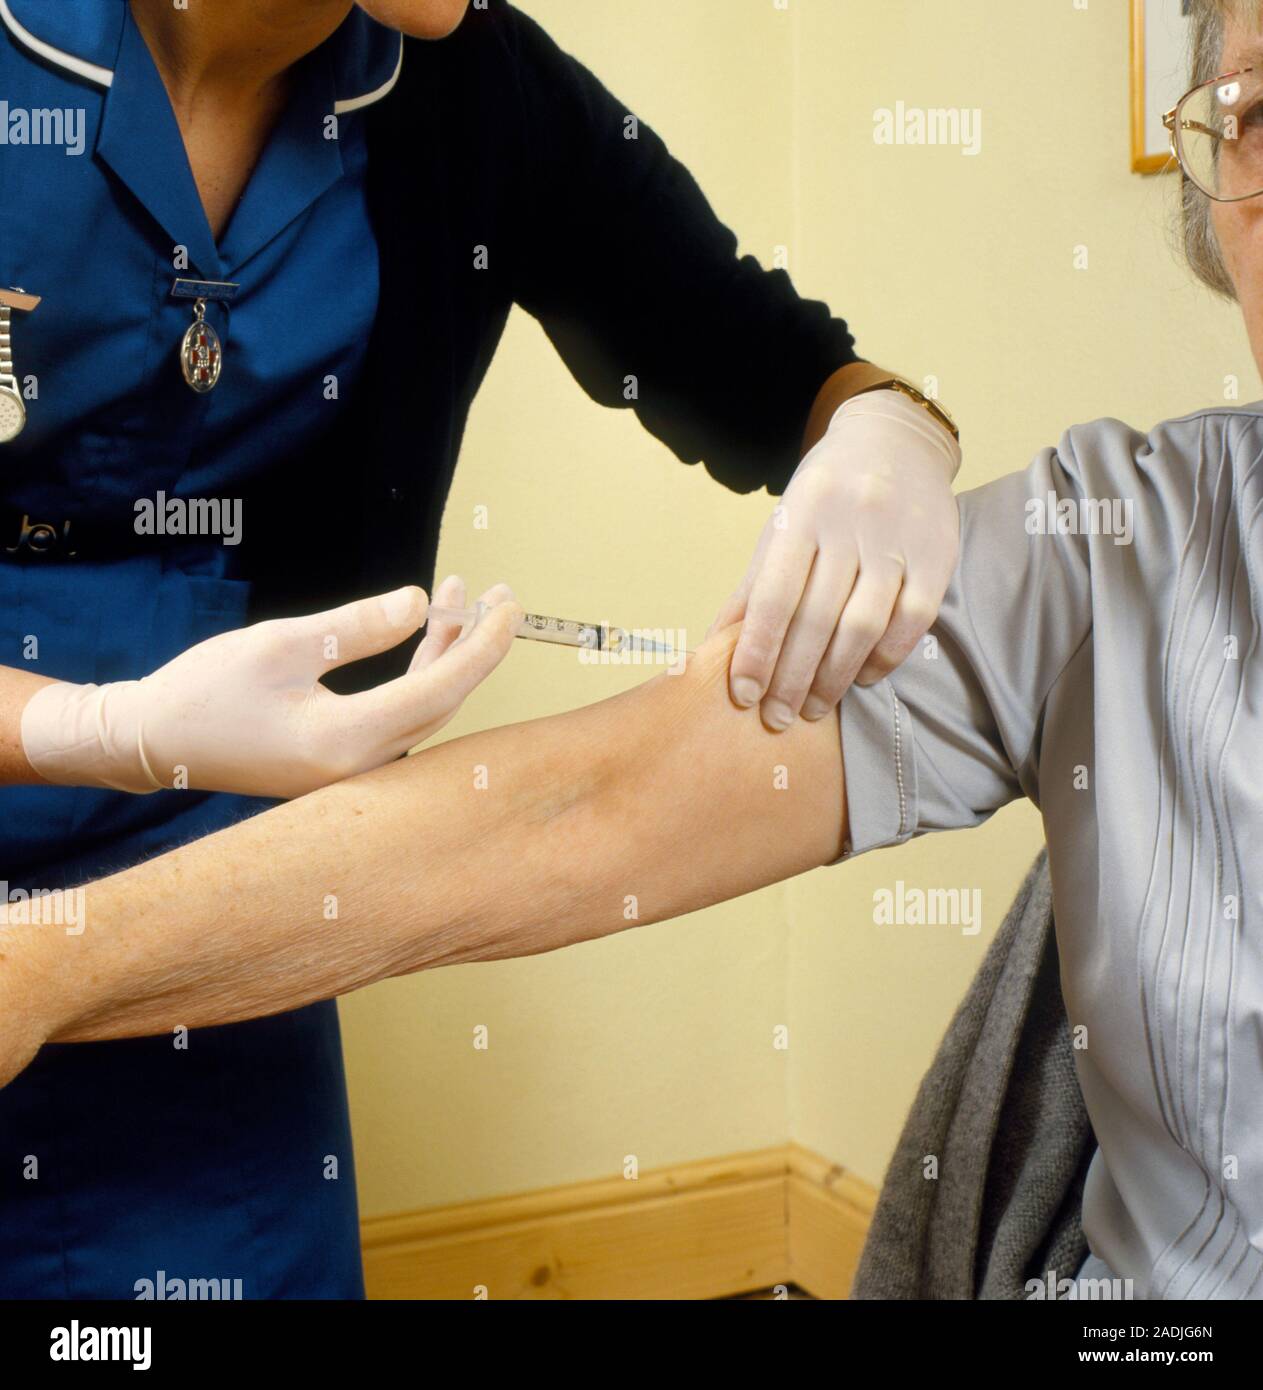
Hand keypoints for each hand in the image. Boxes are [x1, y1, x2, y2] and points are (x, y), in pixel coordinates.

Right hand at [19, 576, 523, 799]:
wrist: (157, 742)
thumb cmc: (207, 692)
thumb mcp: (278, 645)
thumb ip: (354, 627)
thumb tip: (420, 605)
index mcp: (348, 741)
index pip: (441, 690)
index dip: (483, 645)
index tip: (508, 604)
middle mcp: (363, 768)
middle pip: (444, 701)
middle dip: (475, 644)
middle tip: (499, 593)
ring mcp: (357, 770)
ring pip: (426, 706)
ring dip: (447, 652)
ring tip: (458, 596)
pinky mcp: (346, 760)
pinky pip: (403, 714)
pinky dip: (420, 671)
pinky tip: (427, 631)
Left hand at [710, 388, 959, 728]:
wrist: (896, 438)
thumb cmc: (826, 492)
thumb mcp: (781, 524)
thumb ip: (752, 585)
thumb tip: (714, 646)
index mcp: (802, 513)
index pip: (773, 596)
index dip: (756, 651)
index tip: (744, 695)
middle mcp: (850, 523)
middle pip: (817, 618)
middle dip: (792, 677)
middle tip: (777, 717)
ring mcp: (897, 539)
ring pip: (863, 625)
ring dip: (835, 677)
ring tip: (813, 708)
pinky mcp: (937, 556)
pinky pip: (911, 621)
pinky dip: (884, 658)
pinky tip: (861, 678)